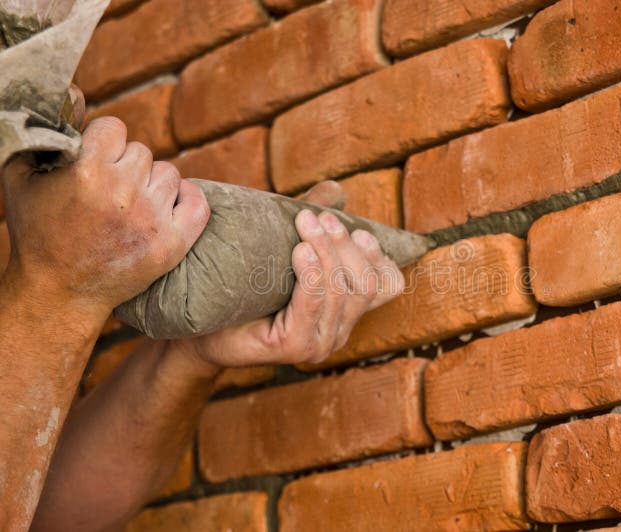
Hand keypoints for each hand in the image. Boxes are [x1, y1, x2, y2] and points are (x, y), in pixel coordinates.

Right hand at [1, 115, 209, 321]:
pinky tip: (170, 205)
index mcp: (88, 170)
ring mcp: (152, 220)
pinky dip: (188, 200)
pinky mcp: (173, 245)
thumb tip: (74, 93)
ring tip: (131, 205)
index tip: (96, 160)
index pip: (115, 127)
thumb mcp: (21, 176)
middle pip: (143, 152)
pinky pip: (199, 203)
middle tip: (110, 192)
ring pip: (170, 174)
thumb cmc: (37, 232)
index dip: (103, 142)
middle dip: (126, 166)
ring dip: (153, 185)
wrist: (60, 292)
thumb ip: (41, 132)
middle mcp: (124, 192)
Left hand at [171, 182, 404, 368]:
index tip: (358, 231)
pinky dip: (311, 273)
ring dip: (326, 251)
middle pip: (365, 283)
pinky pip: (314, 304)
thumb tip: (336, 190)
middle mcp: (338, 331)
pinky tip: (299, 251)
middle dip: (343, 245)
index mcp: (344, 311)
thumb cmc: (242, 285)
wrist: (196, 321)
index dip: (378, 256)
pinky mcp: (294, 348)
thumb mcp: (285, 249)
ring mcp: (319, 344)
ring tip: (304, 224)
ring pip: (341, 291)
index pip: (387, 285)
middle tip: (315, 218)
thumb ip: (316, 225)